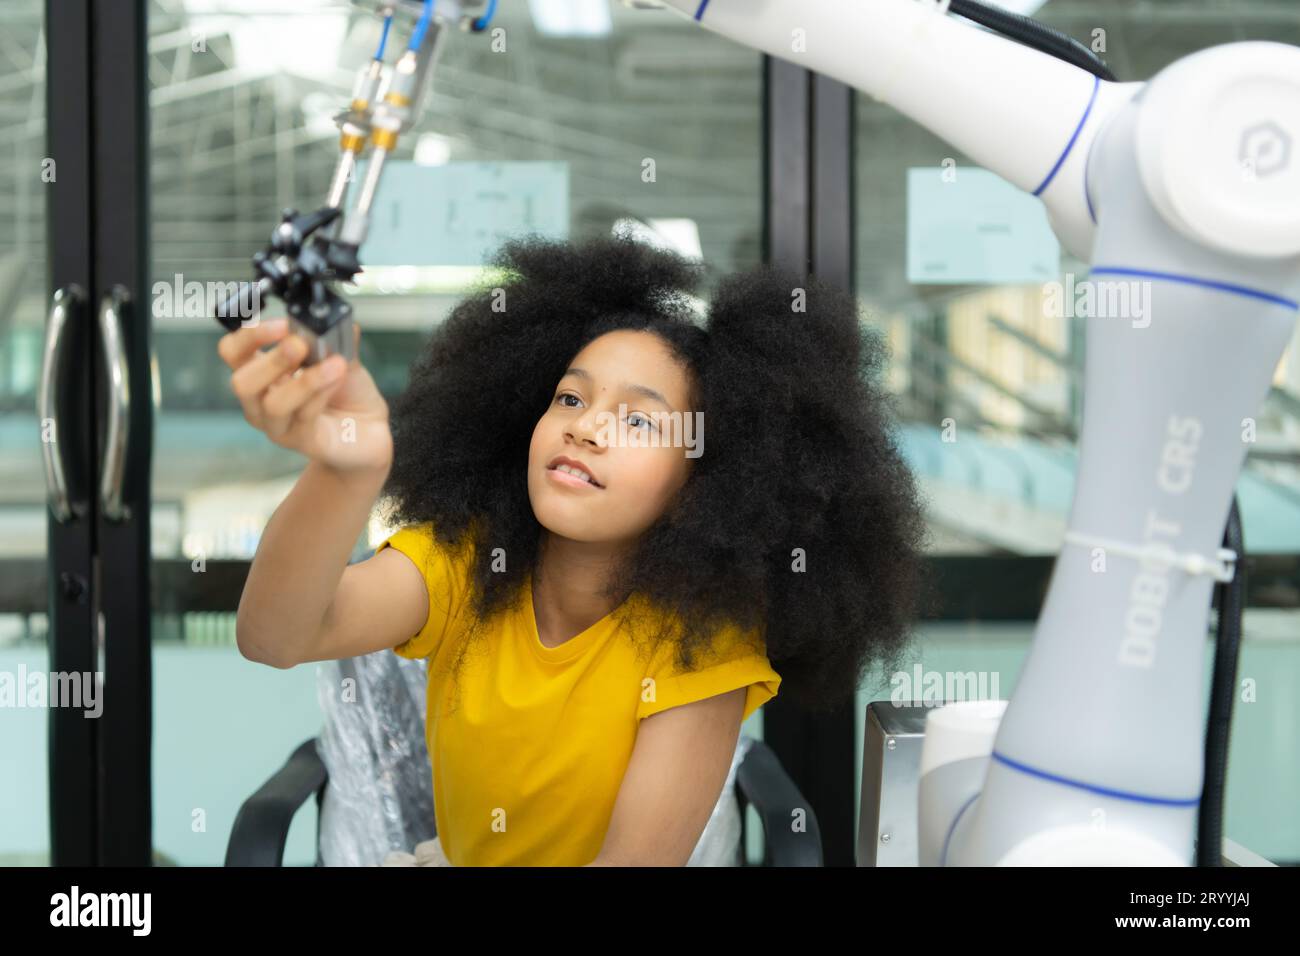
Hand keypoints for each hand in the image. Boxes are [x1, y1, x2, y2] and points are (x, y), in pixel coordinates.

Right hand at [218, 317, 392, 475]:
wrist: (370, 427)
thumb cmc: (347, 392)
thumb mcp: (341, 356)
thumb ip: (333, 338)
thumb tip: (334, 318)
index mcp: (262, 372)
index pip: (233, 352)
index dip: (248, 336)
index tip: (280, 324)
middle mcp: (261, 401)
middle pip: (241, 382)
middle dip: (272, 359)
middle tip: (300, 344)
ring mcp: (277, 426)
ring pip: (273, 404)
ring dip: (305, 380)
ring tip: (334, 364)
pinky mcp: (301, 442)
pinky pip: (303, 417)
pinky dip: (322, 392)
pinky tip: (338, 378)